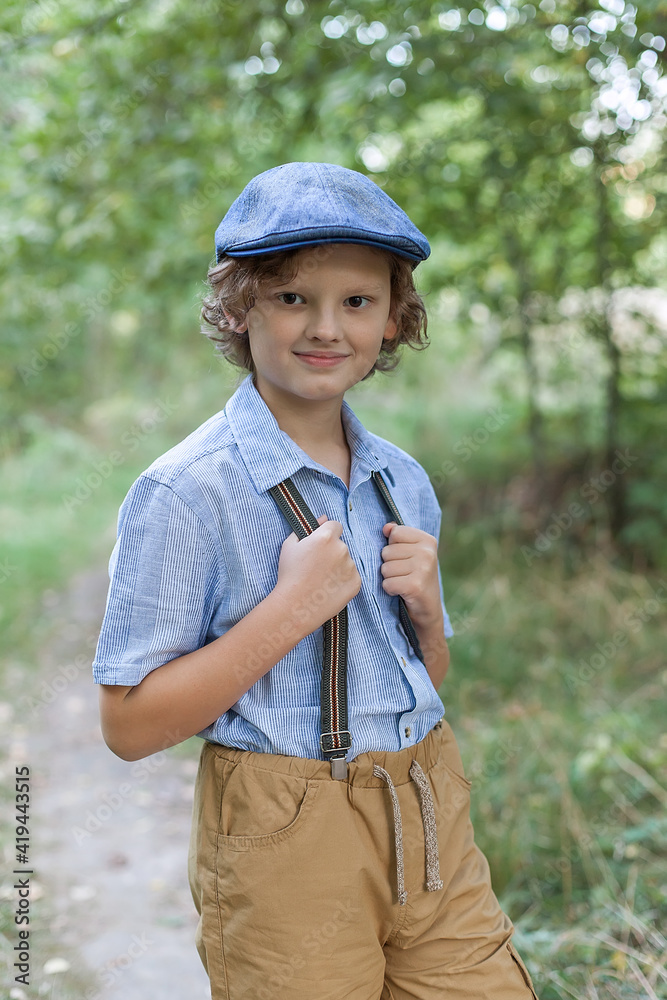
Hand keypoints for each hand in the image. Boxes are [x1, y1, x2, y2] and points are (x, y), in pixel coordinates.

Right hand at [275, 515, 361, 633]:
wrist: (295, 605)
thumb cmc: (289, 575)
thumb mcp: (290, 546)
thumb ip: (307, 528)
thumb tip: (323, 518)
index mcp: (326, 537)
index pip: (335, 526)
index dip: (327, 535)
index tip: (320, 546)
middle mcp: (341, 549)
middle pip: (340, 545)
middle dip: (332, 552)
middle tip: (317, 567)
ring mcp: (350, 567)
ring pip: (347, 561)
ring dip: (338, 567)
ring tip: (321, 580)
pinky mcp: (356, 583)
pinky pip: (352, 576)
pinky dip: (343, 581)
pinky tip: (329, 588)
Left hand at [380, 522, 442, 629]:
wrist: (428, 608)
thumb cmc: (416, 577)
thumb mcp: (411, 553)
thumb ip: (398, 536)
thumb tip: (386, 527)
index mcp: (428, 540)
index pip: (395, 533)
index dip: (394, 547)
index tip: (405, 558)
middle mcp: (427, 552)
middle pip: (387, 551)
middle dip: (390, 564)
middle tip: (404, 573)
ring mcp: (423, 569)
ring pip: (385, 568)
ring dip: (389, 578)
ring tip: (403, 582)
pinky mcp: (415, 586)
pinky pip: (387, 583)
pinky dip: (390, 590)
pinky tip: (402, 591)